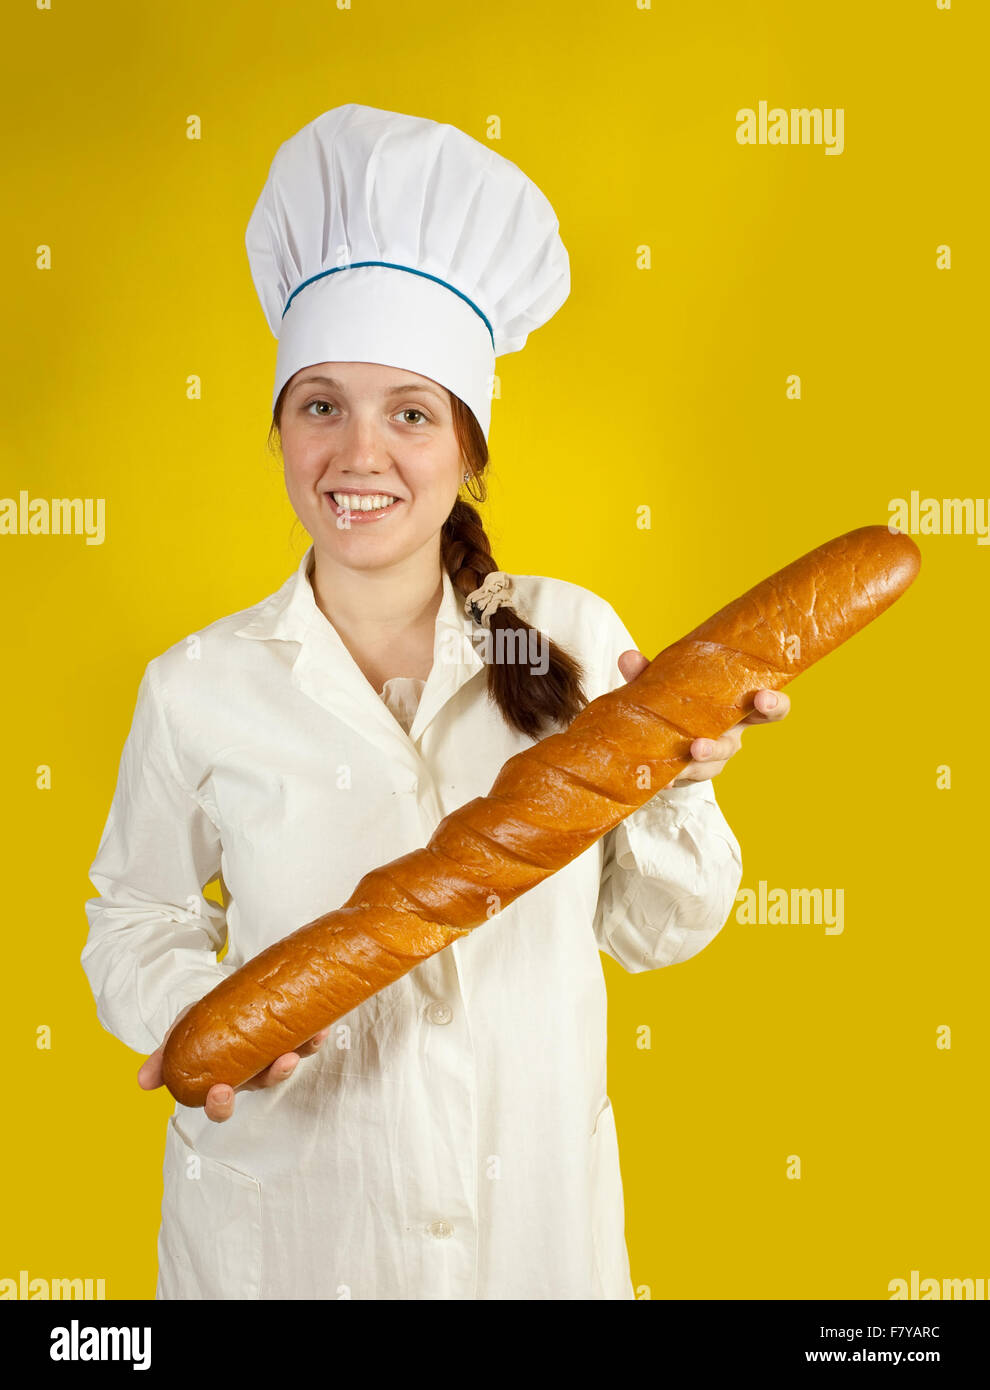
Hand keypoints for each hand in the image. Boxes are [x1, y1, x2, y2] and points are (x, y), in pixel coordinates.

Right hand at [137, 1004, 331, 1122]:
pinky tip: (319, 1028)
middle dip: (273, 1078)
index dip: (221, 1105)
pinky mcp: (292, 1036)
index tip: (220, 1092)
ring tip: (300, 1047)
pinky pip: (305, 1041)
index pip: (220, 1105)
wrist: (228, 994)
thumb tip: (141, 1082)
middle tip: (281, 1064)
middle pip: (264, 1084)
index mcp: (222, 1079)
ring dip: (297, 1057)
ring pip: (287, 1064)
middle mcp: (251, 1072)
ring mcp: (273, 1055)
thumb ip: (163, 1057)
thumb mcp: (180, 1035)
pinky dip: (313, 1037)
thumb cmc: (203, 1023)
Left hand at [616, 649, 790, 785]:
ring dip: (690, 766)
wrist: (665, 733)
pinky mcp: (691, 775)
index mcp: (736, 708)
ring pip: (708, 767)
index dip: (775, 704)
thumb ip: (649, 672)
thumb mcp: (667, 683)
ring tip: (673, 768)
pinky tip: (660, 779)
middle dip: (717, 747)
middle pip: (732, 746)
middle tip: (700, 745)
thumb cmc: (681, 702)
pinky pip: (684, 779)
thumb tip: (628, 658)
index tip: (763, 697)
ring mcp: (712, 759)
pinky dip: (670, 777)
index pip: (770, 708)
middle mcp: (730, 736)